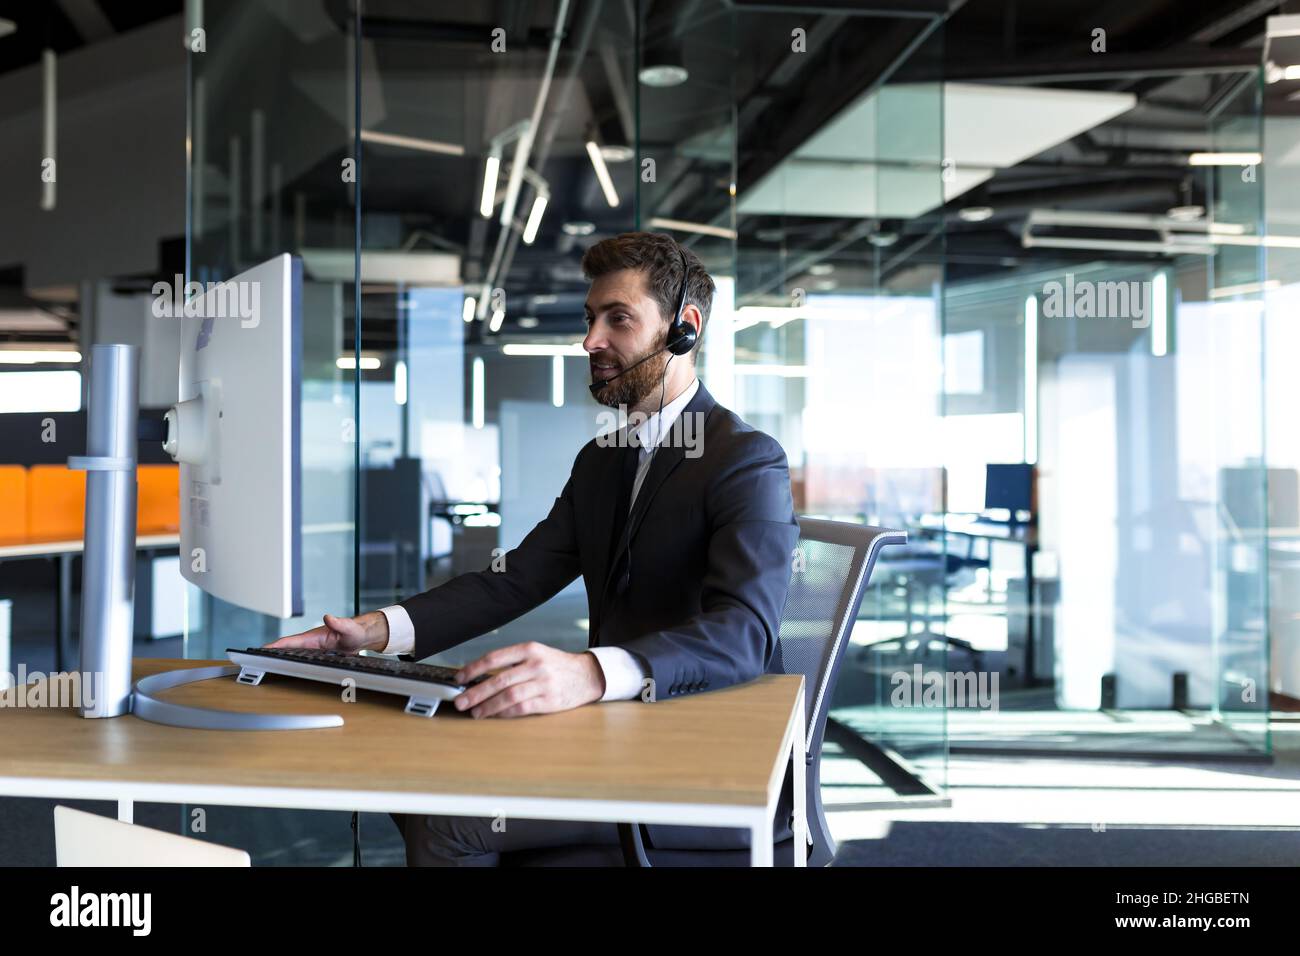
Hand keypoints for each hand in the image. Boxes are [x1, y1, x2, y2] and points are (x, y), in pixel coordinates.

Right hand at [265, 611, 388, 654]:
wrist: (361, 636)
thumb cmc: (355, 631)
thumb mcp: (349, 628)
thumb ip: (339, 623)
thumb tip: (328, 616)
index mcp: (313, 637)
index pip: (290, 641)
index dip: (274, 646)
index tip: (260, 651)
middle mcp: (310, 643)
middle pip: (286, 649)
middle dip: (270, 654)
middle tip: (255, 661)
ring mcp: (313, 649)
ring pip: (292, 655)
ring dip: (279, 659)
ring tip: (263, 666)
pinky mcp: (317, 655)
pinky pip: (301, 659)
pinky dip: (291, 663)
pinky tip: (285, 669)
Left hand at [452, 642, 605, 718]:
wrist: (587, 675)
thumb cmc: (556, 665)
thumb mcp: (536, 654)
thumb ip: (512, 662)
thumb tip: (480, 677)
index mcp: (529, 649)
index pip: (495, 658)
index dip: (474, 668)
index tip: (459, 678)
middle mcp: (536, 664)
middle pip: (499, 679)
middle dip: (476, 692)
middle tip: (460, 701)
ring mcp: (544, 683)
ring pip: (508, 696)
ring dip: (488, 706)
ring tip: (475, 712)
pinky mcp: (549, 701)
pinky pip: (521, 708)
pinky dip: (505, 713)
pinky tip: (495, 715)